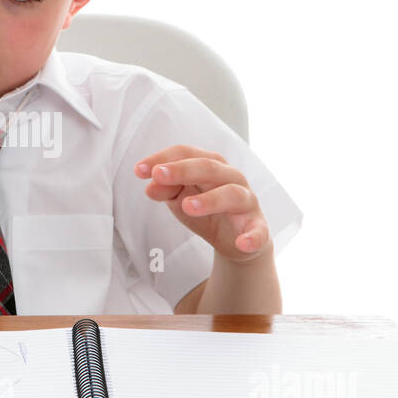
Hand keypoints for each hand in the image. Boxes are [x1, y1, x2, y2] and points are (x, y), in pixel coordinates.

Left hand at [134, 144, 271, 262]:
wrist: (234, 239)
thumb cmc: (207, 210)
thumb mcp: (180, 199)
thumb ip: (166, 190)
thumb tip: (150, 186)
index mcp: (211, 165)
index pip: (186, 153)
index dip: (162, 158)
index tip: (139, 170)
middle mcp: (231, 177)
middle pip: (209, 167)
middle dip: (183, 170)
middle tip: (158, 175)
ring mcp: (247, 201)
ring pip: (232, 194)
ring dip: (210, 199)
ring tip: (187, 206)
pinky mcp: (257, 226)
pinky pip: (258, 230)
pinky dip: (252, 237)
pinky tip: (242, 243)